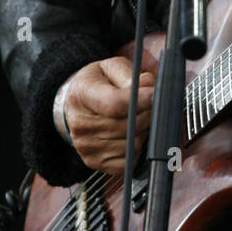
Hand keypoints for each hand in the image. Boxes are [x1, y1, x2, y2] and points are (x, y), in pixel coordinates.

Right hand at [64, 56, 155, 173]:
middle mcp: (80, 123)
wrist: (76, 104)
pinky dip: (136, 148)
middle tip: (148, 104)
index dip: (140, 100)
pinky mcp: (94, 162)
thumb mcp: (111, 68)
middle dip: (146, 114)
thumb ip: (129, 74)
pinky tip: (130, 135)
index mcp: (83, 94)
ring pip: (133, 144)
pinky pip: (129, 160)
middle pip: (128, 125)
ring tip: (136, 118)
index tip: (155, 95)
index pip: (115, 104)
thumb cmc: (99, 83)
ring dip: (142, 131)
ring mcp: (86, 146)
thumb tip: (147, 84)